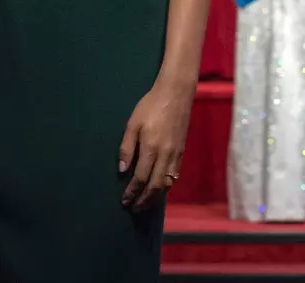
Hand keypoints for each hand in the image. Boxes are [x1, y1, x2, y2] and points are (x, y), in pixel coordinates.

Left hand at [118, 80, 192, 210]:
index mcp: (151, 148)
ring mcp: (176, 155)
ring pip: (167, 183)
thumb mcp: (133, 123)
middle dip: (144, 200)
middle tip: (134, 209)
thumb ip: (126, 148)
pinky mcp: (182, 152)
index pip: (141, 178)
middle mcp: (165, 155)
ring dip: (156, 197)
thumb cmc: (150, 106)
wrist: (176, 94)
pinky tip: (160, 189)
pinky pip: (174, 175)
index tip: (125, 201)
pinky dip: (166, 186)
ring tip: (146, 204)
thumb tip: (122, 170)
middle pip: (155, 186)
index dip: (132, 192)